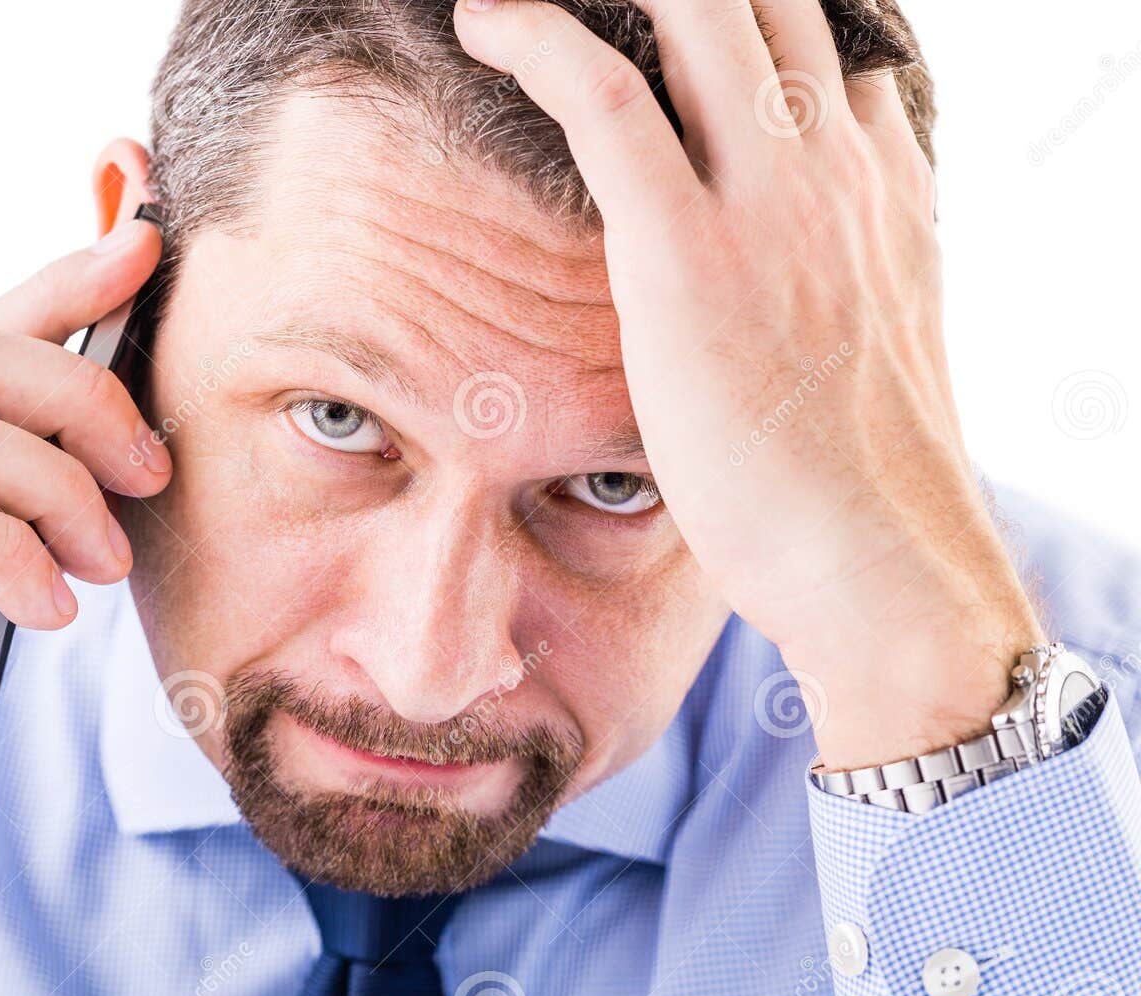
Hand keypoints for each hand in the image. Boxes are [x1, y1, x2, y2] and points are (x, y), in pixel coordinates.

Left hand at [455, 0, 1040, 768]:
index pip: (831, 48)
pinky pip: (607, 98)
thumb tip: (792, 272)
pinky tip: (487, 21)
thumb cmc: (859, 487)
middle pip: (771, 2)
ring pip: (699, 14)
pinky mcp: (691, 251)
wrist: (883, 565)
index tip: (685, 23)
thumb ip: (838, 278)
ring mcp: (772, 202)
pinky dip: (539, 38)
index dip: (759, 18)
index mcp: (880, 190)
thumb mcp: (868, 352)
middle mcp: (836, 170)